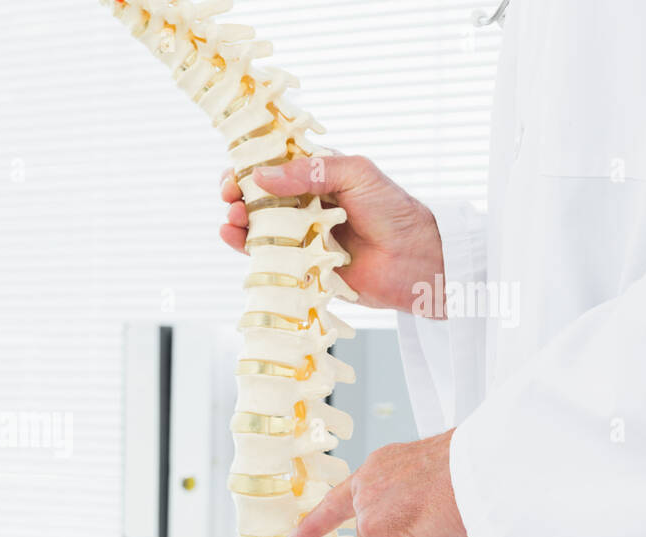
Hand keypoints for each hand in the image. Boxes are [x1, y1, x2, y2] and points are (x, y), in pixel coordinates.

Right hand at [219, 155, 446, 317]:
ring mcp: (300, 235)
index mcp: (318, 176)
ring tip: (232, 218)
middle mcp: (305, 204)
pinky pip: (266, 255)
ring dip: (238, 219)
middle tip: (230, 195)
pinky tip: (235, 237)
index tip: (236, 168)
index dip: (251, 164)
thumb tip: (261, 176)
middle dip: (238, 192)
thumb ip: (310, 172)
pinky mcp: (300, 264)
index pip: (275, 165)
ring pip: (257, 225)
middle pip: (259, 196)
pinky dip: (244, 246)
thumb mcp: (355, 174)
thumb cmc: (393, 210)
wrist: (415, 260)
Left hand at [286, 429, 467, 536]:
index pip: (339, 499)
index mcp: (381, 468)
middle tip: (443, 523)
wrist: (491, 465)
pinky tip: (442, 536)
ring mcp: (368, 508)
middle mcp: (368, 484)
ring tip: (445, 525)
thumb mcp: (434, 484)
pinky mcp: (377, 531)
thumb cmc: (479, 471)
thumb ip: (410, 508)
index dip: (316, 523)